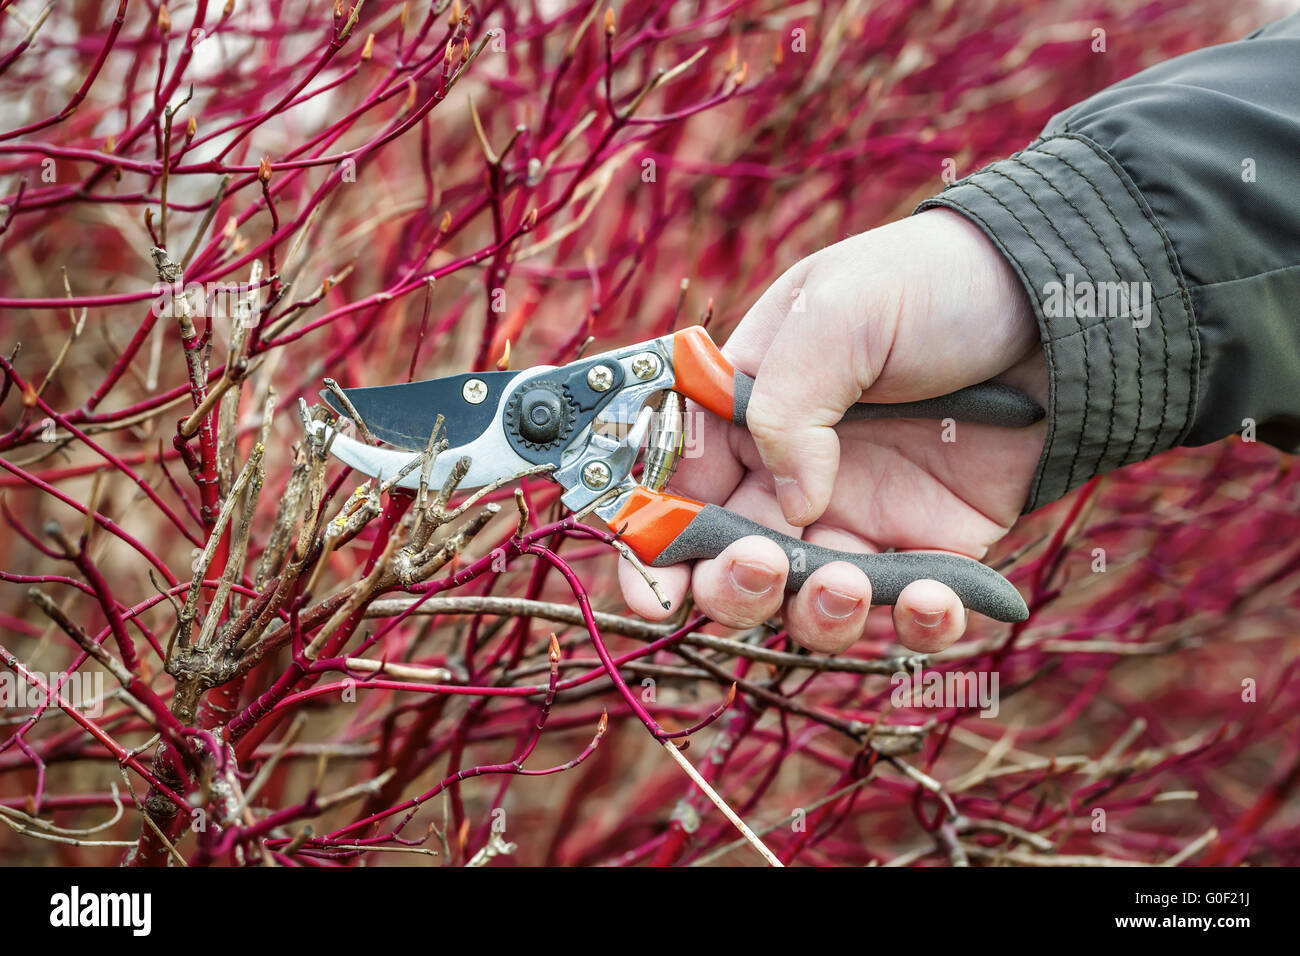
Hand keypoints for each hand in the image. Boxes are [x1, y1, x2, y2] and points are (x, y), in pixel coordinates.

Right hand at [618, 208, 1048, 652]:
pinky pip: (912, 613)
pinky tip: (936, 598)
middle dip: (732, 588)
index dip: (655, 546)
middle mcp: (794, 475)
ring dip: (817, 615)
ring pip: (810, 606)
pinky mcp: (934, 549)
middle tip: (764, 564)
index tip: (653, 589)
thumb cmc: (933, 285)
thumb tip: (794, 504)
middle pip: (731, 566)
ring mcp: (863, 518)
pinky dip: (919, 625)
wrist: (1057, 304)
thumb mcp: (841, 310)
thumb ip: (786, 403)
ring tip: (851, 583)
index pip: (680, 490)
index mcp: (749, 413)